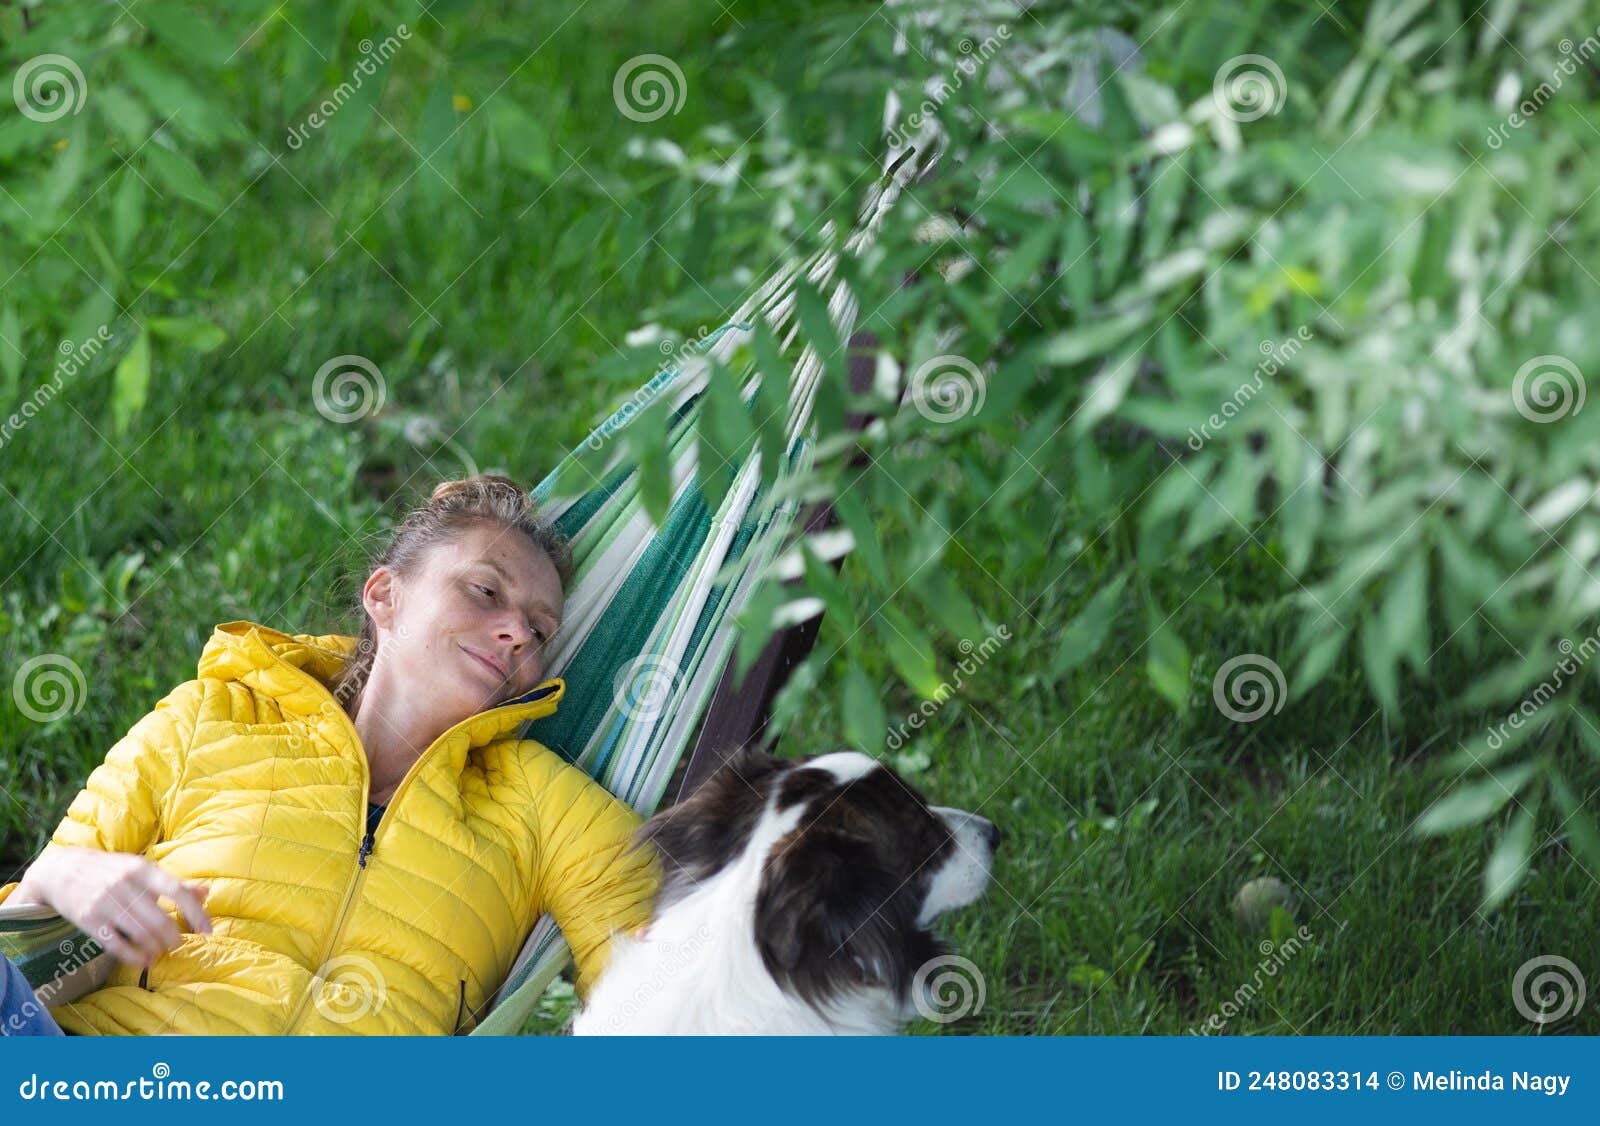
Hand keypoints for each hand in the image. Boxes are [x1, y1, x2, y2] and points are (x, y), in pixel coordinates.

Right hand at [24, 845, 211, 968]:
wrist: (62, 870)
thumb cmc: (111, 870)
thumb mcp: (142, 869)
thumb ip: (174, 882)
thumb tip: (206, 892)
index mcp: (143, 869)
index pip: (177, 891)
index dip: (196, 913)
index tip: (208, 930)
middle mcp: (125, 884)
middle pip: (159, 920)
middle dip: (174, 938)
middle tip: (177, 944)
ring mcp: (104, 902)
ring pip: (140, 934)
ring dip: (156, 948)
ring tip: (160, 952)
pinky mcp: (88, 919)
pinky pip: (115, 944)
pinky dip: (134, 957)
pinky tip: (144, 960)